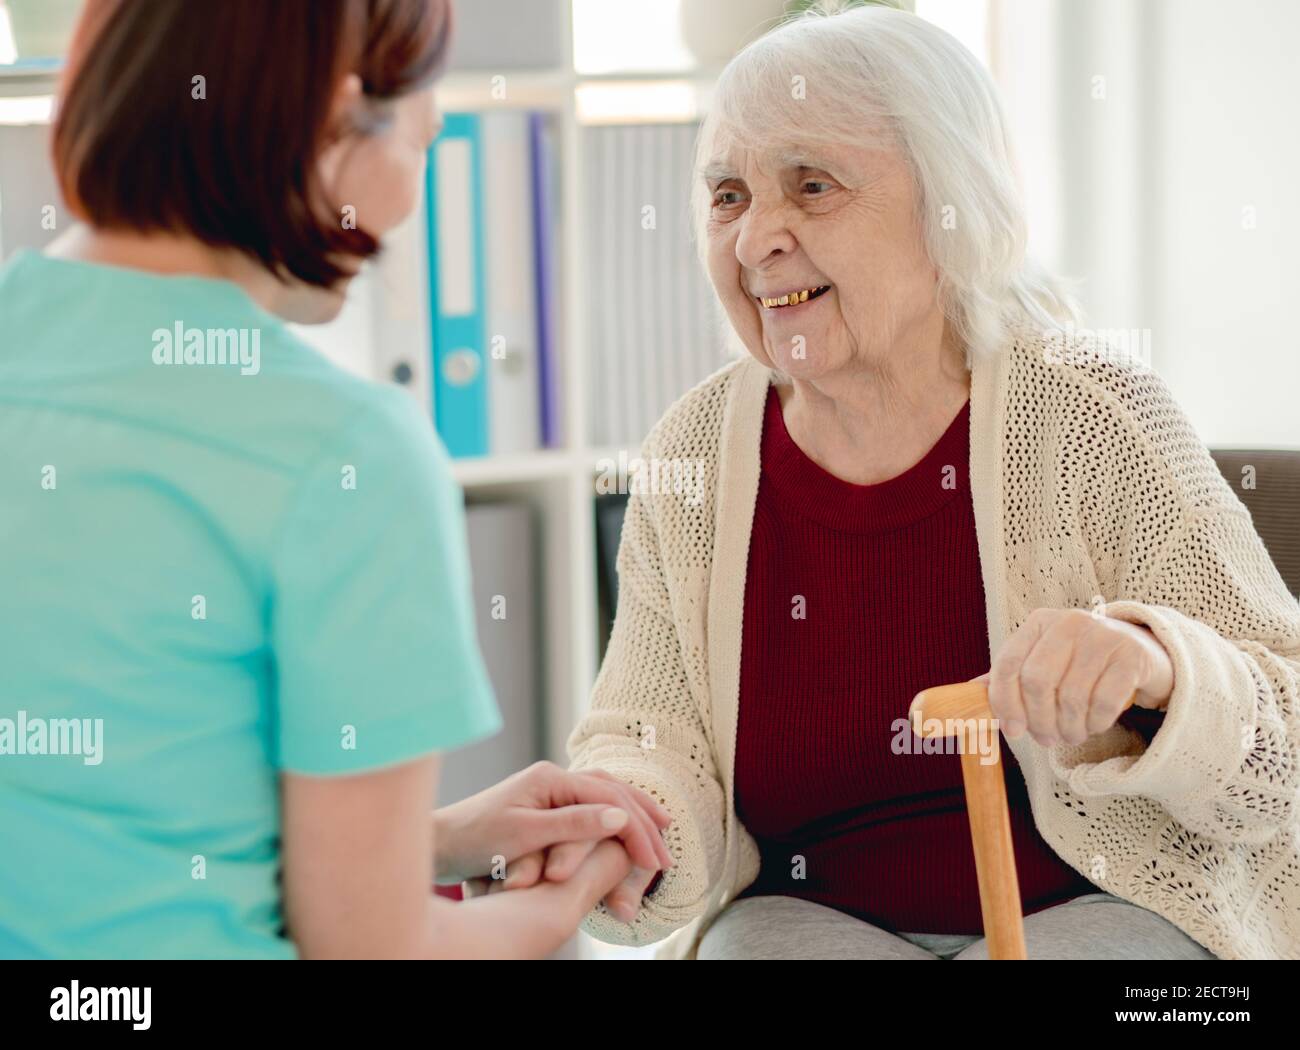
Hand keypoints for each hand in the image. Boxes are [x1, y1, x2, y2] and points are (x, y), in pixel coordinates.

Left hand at [467, 769, 665, 924]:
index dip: (636, 829)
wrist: (439, 843)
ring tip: (660, 832)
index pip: (608, 798)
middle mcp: (554, 778)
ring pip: (604, 795)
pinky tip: (624, 829)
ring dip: (634, 814)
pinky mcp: (544, 806)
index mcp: (552, 779)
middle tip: (666, 854)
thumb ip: (574, 824)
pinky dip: (613, 817)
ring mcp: (549, 790)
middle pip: (612, 791)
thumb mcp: (525, 835)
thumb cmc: (474, 840)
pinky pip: (590, 807)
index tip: (655, 860)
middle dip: (643, 821)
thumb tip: (620, 816)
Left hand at [987, 607, 1174, 747]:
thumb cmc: (1079, 662)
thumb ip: (1010, 676)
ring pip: (1071, 696)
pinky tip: (1094, 724)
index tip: (1012, 731)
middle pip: (1037, 682)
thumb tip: (969, 694)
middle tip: (1046, 739)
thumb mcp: (1043, 660)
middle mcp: (1068, 623)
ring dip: (1069, 727)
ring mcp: (1102, 636)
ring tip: (1071, 734)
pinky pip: (1104, 702)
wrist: (1140, 651)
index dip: (1004, 702)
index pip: (1008, 664)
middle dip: (1039, 720)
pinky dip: (1096, 722)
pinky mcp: (1130, 655)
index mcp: (1038, 623)